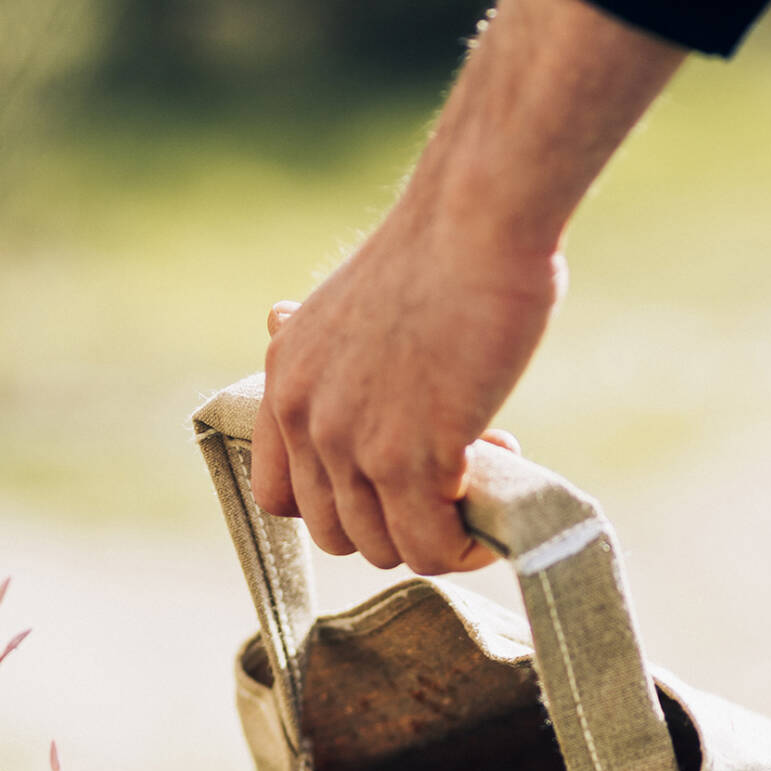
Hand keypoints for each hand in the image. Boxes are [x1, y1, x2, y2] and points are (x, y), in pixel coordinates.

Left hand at [251, 0, 682, 575]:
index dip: (338, 508)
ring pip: (386, 548)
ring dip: (439, 536)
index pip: (278, 500)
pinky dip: (466, 546)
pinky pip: (431, 546)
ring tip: (480, 484)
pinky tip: (495, 505)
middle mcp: (304, 417)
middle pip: (337, 536)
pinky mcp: (408, 458)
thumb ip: (319, 343)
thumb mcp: (344, 300)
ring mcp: (352, 443)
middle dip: (397, 525)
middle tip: (450, 484)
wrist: (476, 222)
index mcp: (284, 381)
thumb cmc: (436, 252)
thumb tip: (275, 318)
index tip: (389, 490)